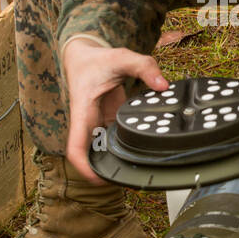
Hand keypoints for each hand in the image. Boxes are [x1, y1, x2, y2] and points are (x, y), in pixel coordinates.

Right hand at [63, 42, 168, 182]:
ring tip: (140, 173)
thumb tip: (163, 84)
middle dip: (104, 172)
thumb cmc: (96, 60)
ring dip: (115, 163)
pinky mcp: (107, 122)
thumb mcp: (121, 57)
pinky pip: (112, 141)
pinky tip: (142, 153)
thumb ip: (144, 67)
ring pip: (101, 151)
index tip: (99, 179)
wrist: (84, 56)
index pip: (75, 147)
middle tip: (129, 181)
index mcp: (83, 111)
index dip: (84, 167)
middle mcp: (88, 122)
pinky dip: (124, 149)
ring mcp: (97, 124)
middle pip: (89, 156)